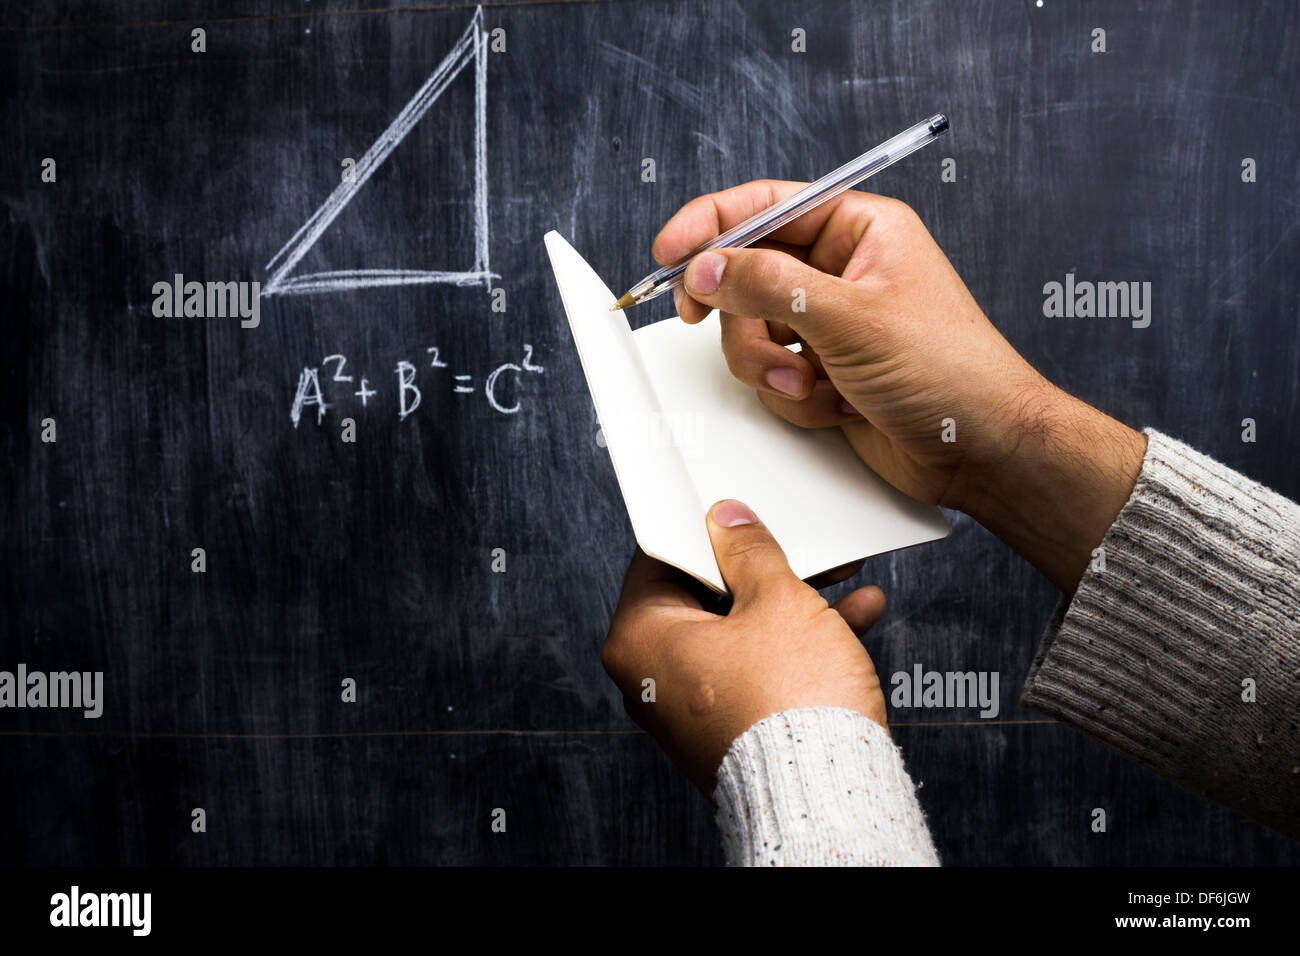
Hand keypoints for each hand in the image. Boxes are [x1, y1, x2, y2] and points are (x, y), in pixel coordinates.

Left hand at [602, 499, 887, 794]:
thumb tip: (729, 522)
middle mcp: (651, 680)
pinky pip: (757, 670)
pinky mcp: (727, 731)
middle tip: (795, 546)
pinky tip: (852, 617)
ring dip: (792, 605)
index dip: (703, 530)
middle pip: (702, 598)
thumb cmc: (789, 703)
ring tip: (838, 580)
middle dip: (760, 570)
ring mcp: (689, 710)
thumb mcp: (777, 600)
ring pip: (739, 634)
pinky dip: (798, 645)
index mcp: (638, 640)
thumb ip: (750, 551)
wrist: (827, 795)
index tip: (734, 516)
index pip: (657, 560)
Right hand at [654, 182, 1145, 592]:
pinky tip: (832, 405)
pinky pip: (770, 373)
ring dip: (769, 365)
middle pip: (746, 273)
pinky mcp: (822, 371)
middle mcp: (840, 271)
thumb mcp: (851, 318)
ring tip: (809, 384)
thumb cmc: (948, 372)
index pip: (766, 207)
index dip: (711, 225)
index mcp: (860, 230)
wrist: (980, 450)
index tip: (669, 251)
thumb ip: (769, 287)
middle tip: (707, 321)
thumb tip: (707, 266)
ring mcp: (829, 324)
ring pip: (750, 330)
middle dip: (741, 314)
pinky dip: (791, 395)